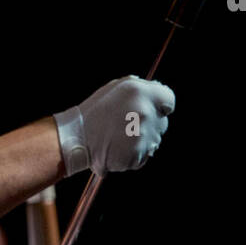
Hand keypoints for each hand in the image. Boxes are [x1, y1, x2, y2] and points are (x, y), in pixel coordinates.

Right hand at [53, 76, 174, 176]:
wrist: (76, 138)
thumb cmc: (94, 112)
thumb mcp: (116, 88)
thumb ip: (141, 89)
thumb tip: (157, 94)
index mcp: (141, 92)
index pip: (169, 99)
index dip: (162, 106)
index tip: (154, 110)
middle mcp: (145, 113)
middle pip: (162, 123)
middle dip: (149, 125)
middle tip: (127, 126)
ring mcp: (143, 136)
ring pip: (153, 141)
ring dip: (141, 141)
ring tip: (119, 138)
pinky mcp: (137, 155)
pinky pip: (143, 156)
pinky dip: (134, 155)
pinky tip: (117, 148)